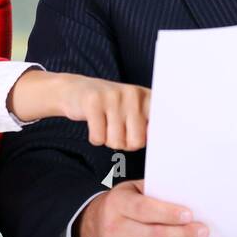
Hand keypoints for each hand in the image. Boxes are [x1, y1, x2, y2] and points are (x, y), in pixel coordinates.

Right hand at [7, 70, 148, 149]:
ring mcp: (113, 96)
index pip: (160, 125)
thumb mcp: (134, 110)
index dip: (154, 140)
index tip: (146, 140)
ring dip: (108, 140)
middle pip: (137, 142)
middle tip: (118, 130)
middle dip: (125, 143)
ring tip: (105, 124)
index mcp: (147, 97)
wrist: (76, 90)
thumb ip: (149, 126)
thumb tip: (161, 146)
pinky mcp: (93, 102)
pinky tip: (94, 124)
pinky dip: (95, 138)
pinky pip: (98, 139)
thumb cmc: (110, 106)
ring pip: (116, 142)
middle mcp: (133, 94)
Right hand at [78, 179, 207, 236]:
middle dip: (183, 234)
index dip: (169, 213)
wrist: (95, 225)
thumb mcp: (132, 189)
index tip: (189, 215)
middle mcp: (113, 227)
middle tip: (202, 231)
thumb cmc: (121, 205)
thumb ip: (155, 191)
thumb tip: (186, 198)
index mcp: (117, 203)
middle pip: (155, 235)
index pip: (145, 209)